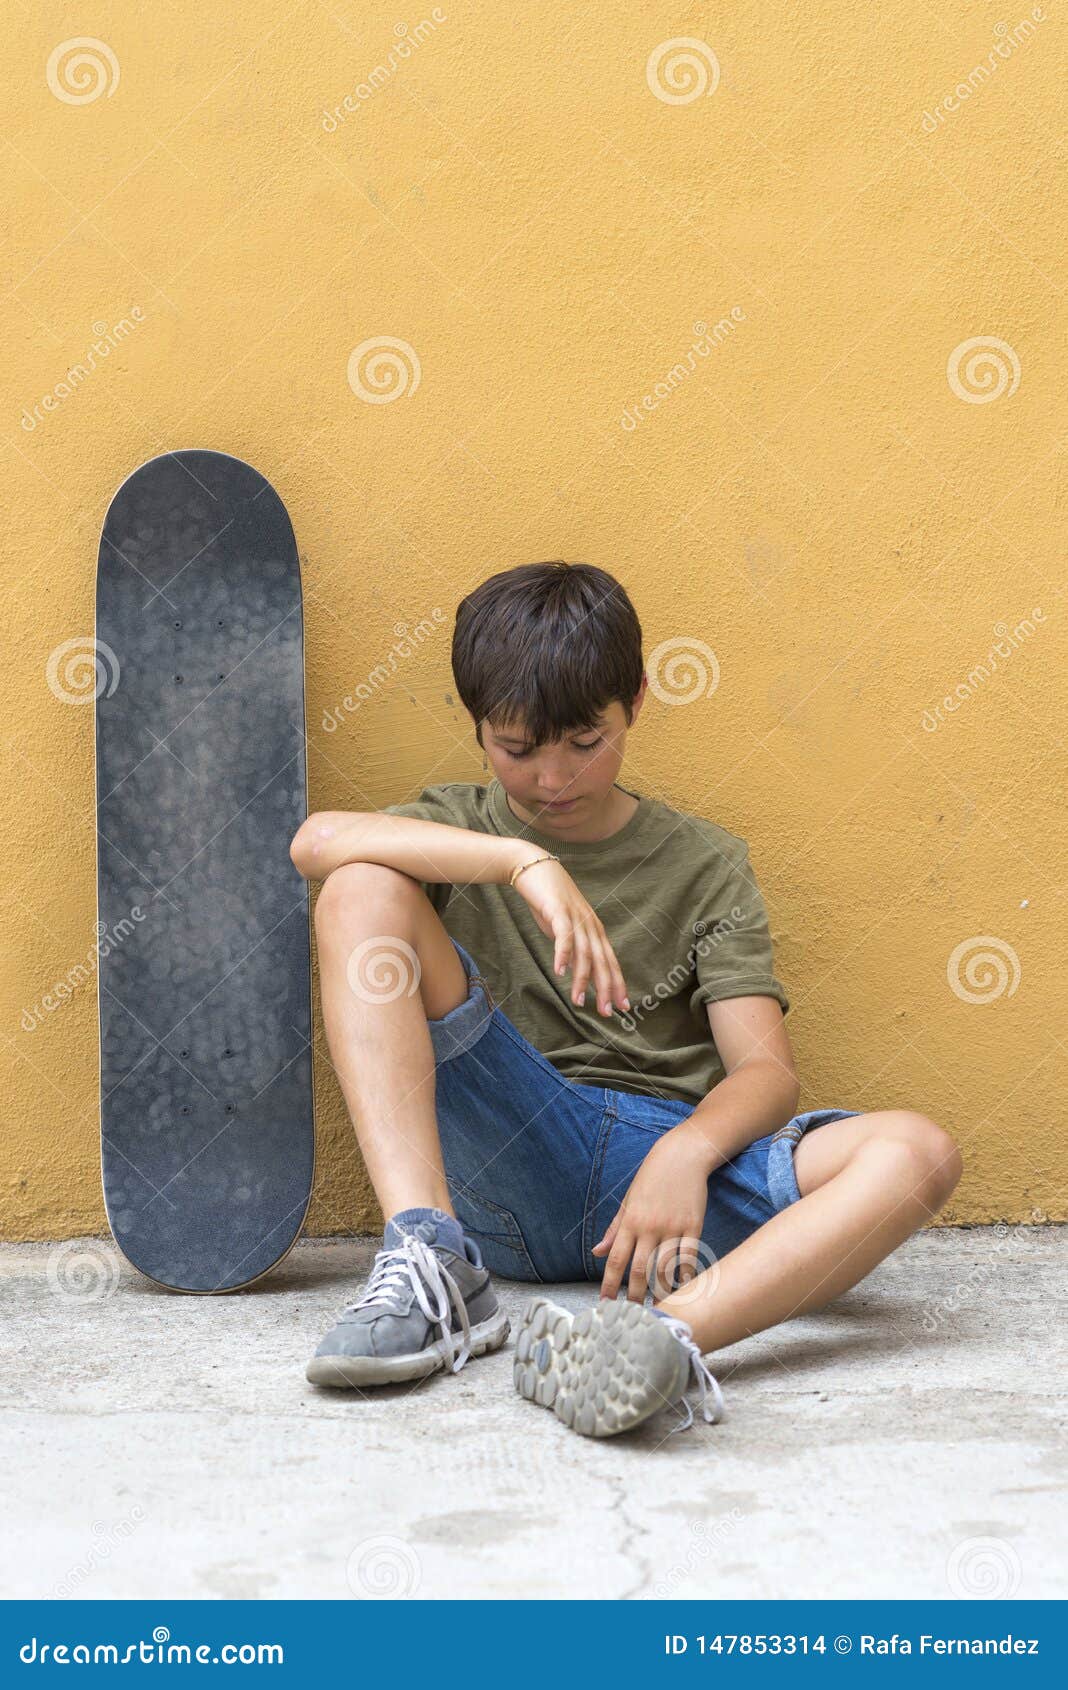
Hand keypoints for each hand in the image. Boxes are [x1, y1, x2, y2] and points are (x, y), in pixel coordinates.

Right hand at [510, 854, 628, 1017]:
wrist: (534, 868)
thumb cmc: (549, 901)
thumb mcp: (565, 929)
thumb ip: (574, 949)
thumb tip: (577, 972)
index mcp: (595, 930)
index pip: (610, 962)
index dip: (617, 984)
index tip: (622, 1007)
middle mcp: (590, 925)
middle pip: (602, 961)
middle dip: (606, 989)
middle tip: (606, 1012)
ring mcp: (576, 918)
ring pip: (584, 954)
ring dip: (581, 980)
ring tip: (579, 1002)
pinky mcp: (559, 911)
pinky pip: (564, 936)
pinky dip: (563, 955)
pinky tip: (560, 972)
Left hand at [591, 1130, 712, 1302]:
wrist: (682, 1156)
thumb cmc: (651, 1178)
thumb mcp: (627, 1200)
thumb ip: (614, 1229)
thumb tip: (597, 1252)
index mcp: (630, 1220)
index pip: (615, 1259)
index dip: (608, 1284)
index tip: (605, 1304)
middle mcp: (650, 1226)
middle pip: (639, 1269)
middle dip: (634, 1296)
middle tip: (633, 1315)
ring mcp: (673, 1226)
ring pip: (665, 1268)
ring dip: (660, 1291)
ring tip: (657, 1307)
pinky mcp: (693, 1225)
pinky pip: (689, 1257)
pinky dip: (685, 1275)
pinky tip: (682, 1288)